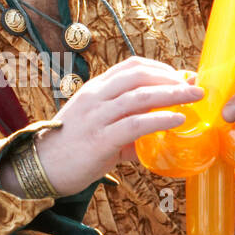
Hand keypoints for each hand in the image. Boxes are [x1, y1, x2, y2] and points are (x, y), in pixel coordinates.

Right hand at [4, 58, 203, 198]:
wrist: (40, 167)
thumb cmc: (70, 147)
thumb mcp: (97, 126)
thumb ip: (125, 125)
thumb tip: (155, 131)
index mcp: (95, 89)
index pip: (131, 66)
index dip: (160, 68)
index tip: (180, 77)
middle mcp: (95, 97)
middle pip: (139, 75)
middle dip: (172, 78)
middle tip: (194, 87)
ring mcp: (97, 117)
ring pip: (140, 96)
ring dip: (172, 95)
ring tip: (194, 99)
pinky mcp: (100, 140)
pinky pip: (135, 124)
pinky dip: (160, 119)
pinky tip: (177, 120)